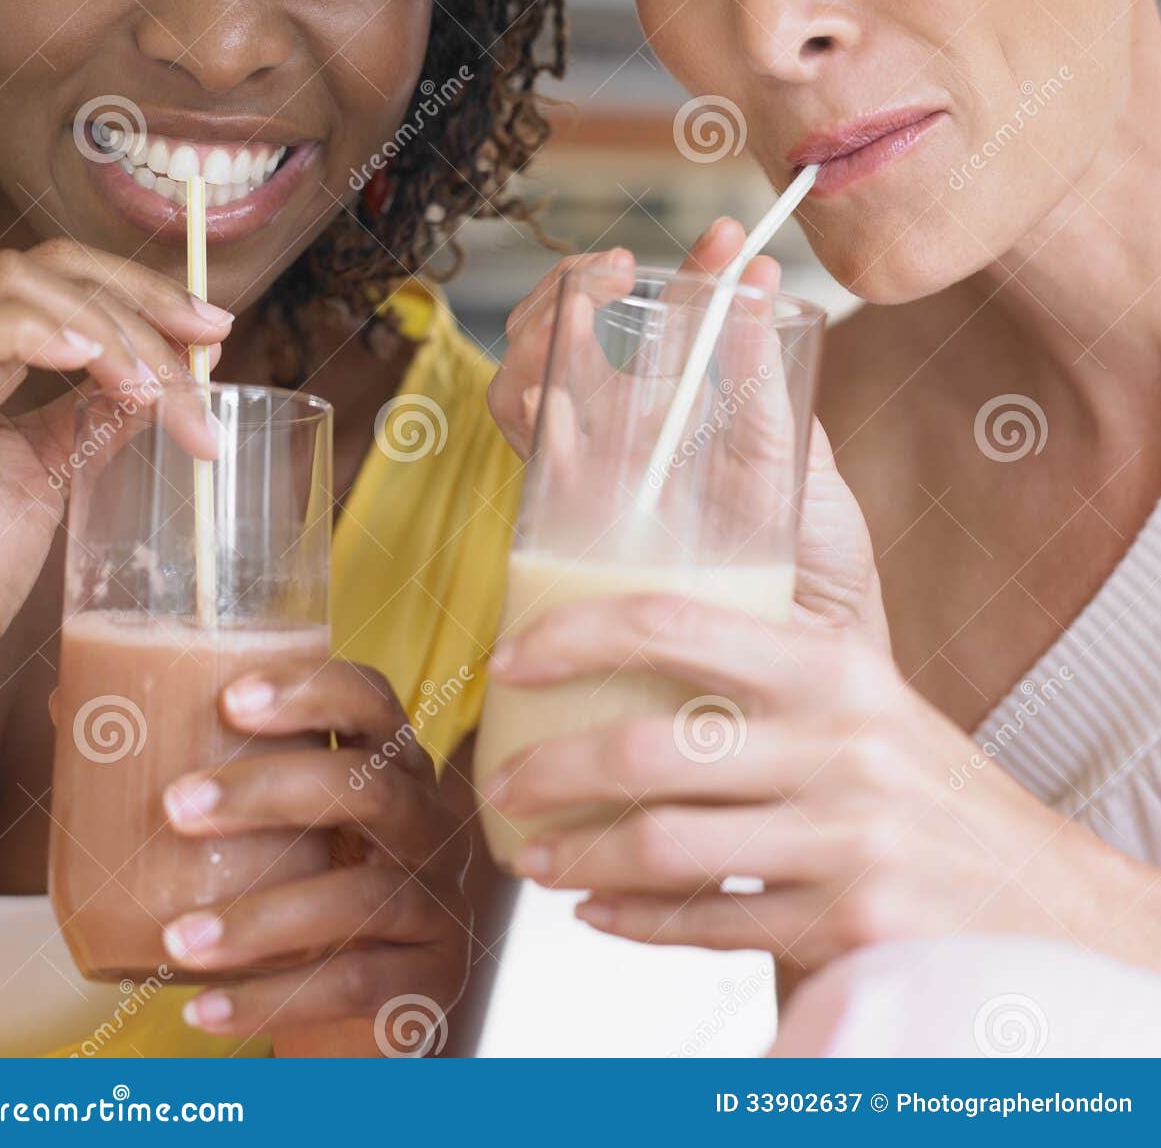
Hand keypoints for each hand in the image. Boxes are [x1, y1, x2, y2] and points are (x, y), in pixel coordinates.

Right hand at [0, 239, 228, 703]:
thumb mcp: (56, 476)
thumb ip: (97, 420)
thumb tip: (165, 379)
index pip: (70, 283)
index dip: (146, 292)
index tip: (215, 331)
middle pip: (54, 264)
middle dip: (143, 293)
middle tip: (209, 336)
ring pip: (22, 280)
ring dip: (110, 324)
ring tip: (155, 387)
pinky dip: (41, 328)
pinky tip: (89, 358)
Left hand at [163, 658, 473, 1044]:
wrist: (376, 1003)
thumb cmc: (308, 887)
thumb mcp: (272, 829)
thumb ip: (197, 771)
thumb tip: (70, 706)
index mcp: (389, 764)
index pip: (371, 703)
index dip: (312, 691)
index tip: (230, 697)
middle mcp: (426, 824)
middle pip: (370, 786)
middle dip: (271, 790)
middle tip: (176, 806)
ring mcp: (435, 903)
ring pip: (364, 897)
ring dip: (263, 918)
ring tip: (177, 939)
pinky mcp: (427, 980)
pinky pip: (355, 984)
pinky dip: (273, 1000)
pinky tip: (204, 1009)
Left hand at [483, 599, 1141, 974]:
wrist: (1045, 902)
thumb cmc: (929, 791)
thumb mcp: (866, 699)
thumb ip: (770, 665)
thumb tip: (638, 634)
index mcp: (832, 666)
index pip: (670, 622)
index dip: (572, 636)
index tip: (511, 660)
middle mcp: (839, 743)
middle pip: (646, 748)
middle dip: (550, 770)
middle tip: (503, 783)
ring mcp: (846, 839)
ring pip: (661, 847)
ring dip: (575, 854)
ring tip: (534, 854)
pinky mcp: (848, 927)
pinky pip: (706, 924)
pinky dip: (633, 920)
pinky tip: (598, 910)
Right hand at [490, 221, 886, 649]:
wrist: (824, 656)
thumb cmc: (819, 564)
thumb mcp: (796, 456)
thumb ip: (765, 378)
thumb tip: (756, 281)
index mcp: (659, 423)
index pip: (617, 331)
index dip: (647, 277)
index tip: (714, 239)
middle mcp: (612, 454)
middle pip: (546, 352)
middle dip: (563, 292)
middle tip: (616, 267)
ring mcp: (591, 493)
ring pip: (520, 396)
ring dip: (533, 339)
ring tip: (582, 308)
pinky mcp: (581, 544)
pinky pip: (535, 473)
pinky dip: (533, 420)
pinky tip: (558, 391)